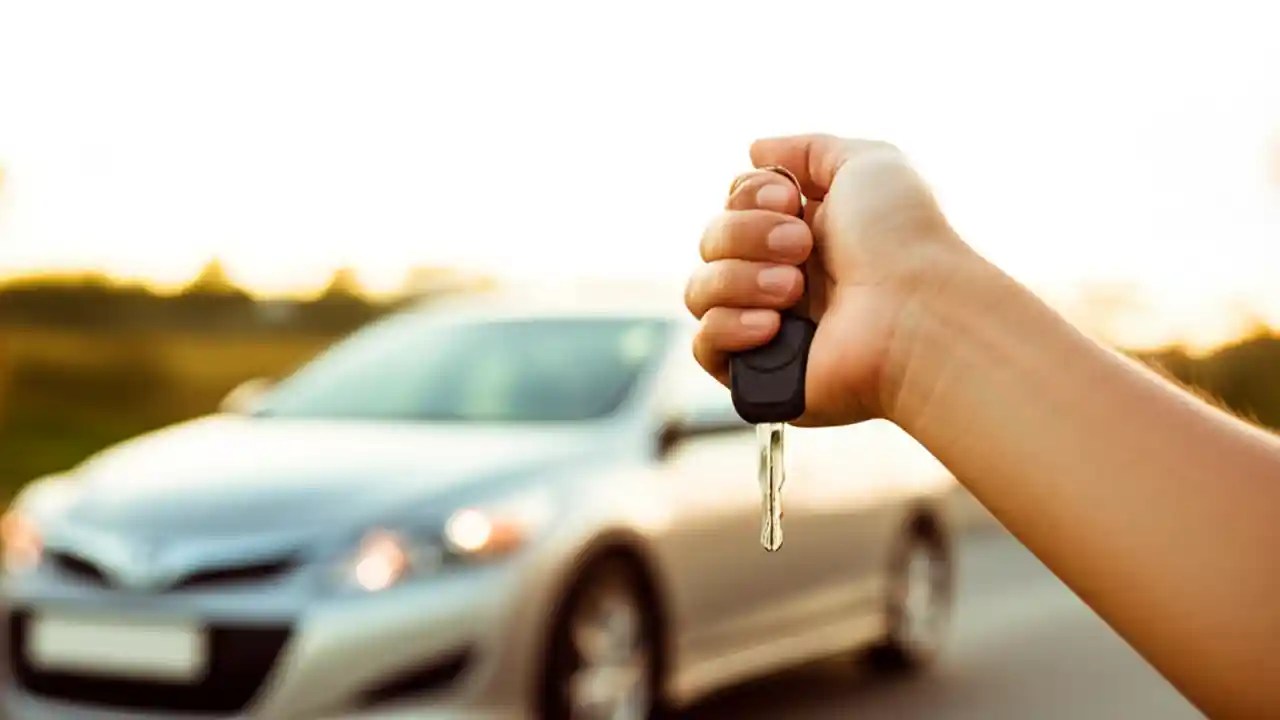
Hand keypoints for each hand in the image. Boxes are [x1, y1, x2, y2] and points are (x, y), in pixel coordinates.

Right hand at [686, 134, 970, 424]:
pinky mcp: (757, 375)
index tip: (788, 200)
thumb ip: (809, 150)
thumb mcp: (866, 165)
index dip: (747, 197)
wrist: (917, 316)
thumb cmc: (903, 241)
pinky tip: (773, 325)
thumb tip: (757, 151)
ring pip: (699, 290)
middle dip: (747, 234)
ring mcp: (767, 329)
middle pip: (710, 241)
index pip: (731, 206)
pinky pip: (704, 346)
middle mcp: (779, 279)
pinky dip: (729, 326)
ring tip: (793, 290)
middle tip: (800, 245)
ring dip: (741, 278)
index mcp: (801, 234)